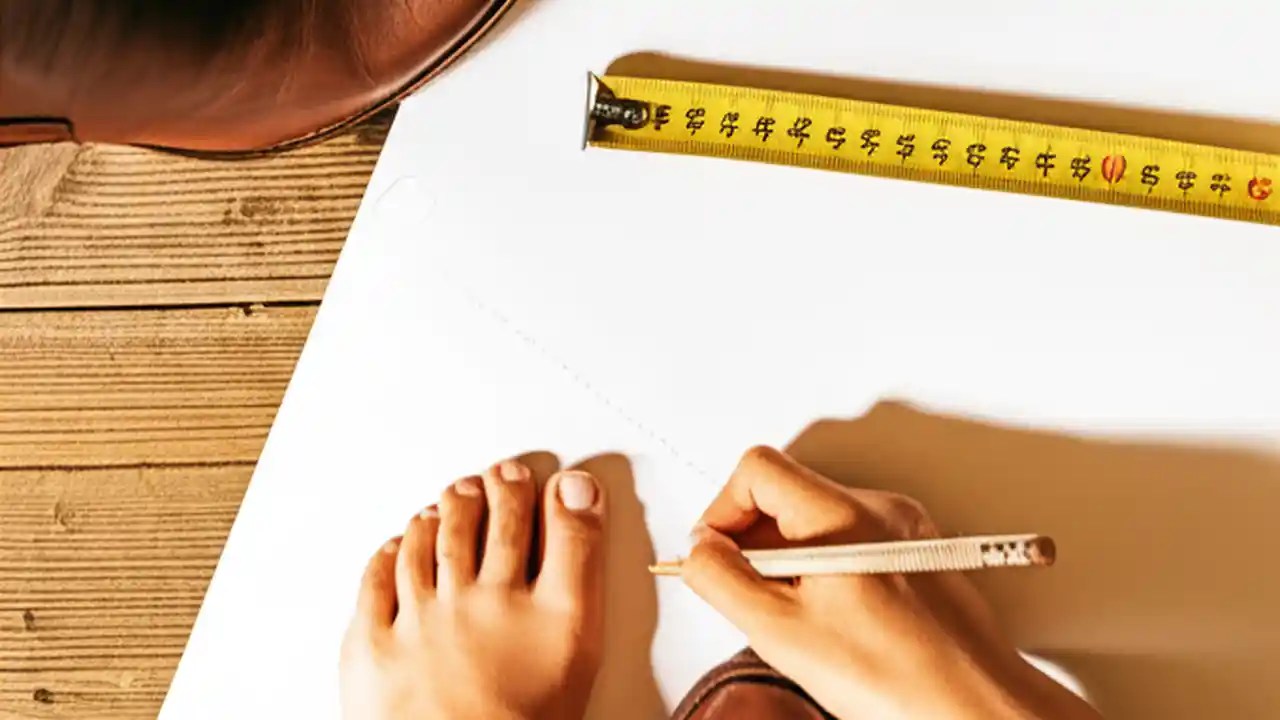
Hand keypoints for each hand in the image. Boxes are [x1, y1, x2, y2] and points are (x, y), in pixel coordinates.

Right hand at [680, 446, 1100, 719]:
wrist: (980, 710)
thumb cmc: (898, 680)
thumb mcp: (781, 632)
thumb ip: (723, 580)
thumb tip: (699, 551)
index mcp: (844, 515)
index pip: (758, 469)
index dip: (723, 510)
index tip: (716, 556)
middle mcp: (880, 509)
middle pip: (787, 492)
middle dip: (754, 541)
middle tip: (752, 597)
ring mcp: (905, 528)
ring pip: (817, 520)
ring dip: (789, 559)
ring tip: (797, 618)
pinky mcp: (920, 552)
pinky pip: (852, 540)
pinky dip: (825, 570)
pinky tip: (832, 621)